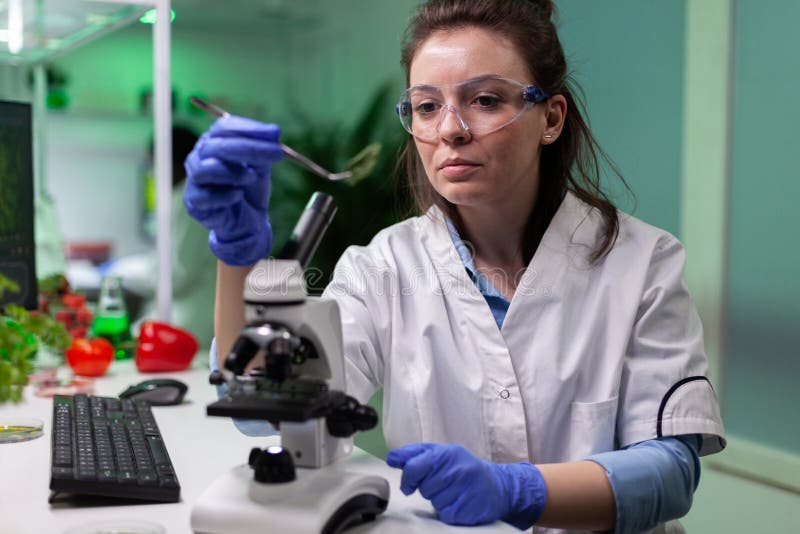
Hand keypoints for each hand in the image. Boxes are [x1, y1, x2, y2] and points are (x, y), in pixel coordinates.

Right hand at [184, 115, 283, 265]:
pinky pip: (204, 196)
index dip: (249, 128)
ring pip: (205, 169)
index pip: (224, 128)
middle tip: (277, 153)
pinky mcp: (194, 203)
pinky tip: (238, 195)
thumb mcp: (261, 166)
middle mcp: (199, 157)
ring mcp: (194, 180)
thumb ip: (264, 149)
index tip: (275, 133)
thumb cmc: (250, 189)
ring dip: (232, 172)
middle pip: (217, 146)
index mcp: (214, 142)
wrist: (248, 222)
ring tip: (252, 177)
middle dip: (249, 148)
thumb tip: (274, 131)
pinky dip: (223, 195)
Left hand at [386, 443, 545, 528]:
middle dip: (428, 488)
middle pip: (424, 487)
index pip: (415, 466)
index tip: (409, 485)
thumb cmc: (463, 468)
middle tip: (441, 485)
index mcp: (447, 453)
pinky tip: (458, 503)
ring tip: (453, 493)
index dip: (408, 477)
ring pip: (434, 501)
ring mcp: (464, 490)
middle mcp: (457, 469)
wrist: (498, 486)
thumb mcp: (441, 453)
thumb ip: (415, 454)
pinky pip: (445, 514)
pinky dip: (448, 512)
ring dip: (439, 500)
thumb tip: (392, 458)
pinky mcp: (468, 509)